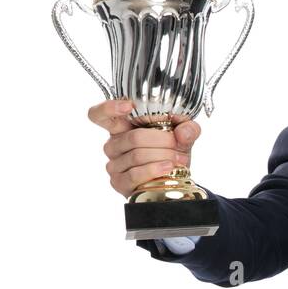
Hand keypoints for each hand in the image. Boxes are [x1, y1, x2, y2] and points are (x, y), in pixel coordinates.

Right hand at [87, 98, 201, 197]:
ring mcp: (113, 164)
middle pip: (134, 138)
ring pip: (137, 156)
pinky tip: (167, 168)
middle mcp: (113, 144)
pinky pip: (135, 174)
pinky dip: (154, 170)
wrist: (174, 180)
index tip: (129, 105)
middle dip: (161, 141)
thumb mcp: (182, 136)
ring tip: (179, 159)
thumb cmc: (170, 153)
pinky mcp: (119, 182)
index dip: (109, 108)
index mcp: (121, 127)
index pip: (99, 114)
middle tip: (178, 144)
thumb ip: (187, 128)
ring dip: (162, 156)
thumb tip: (183, 132)